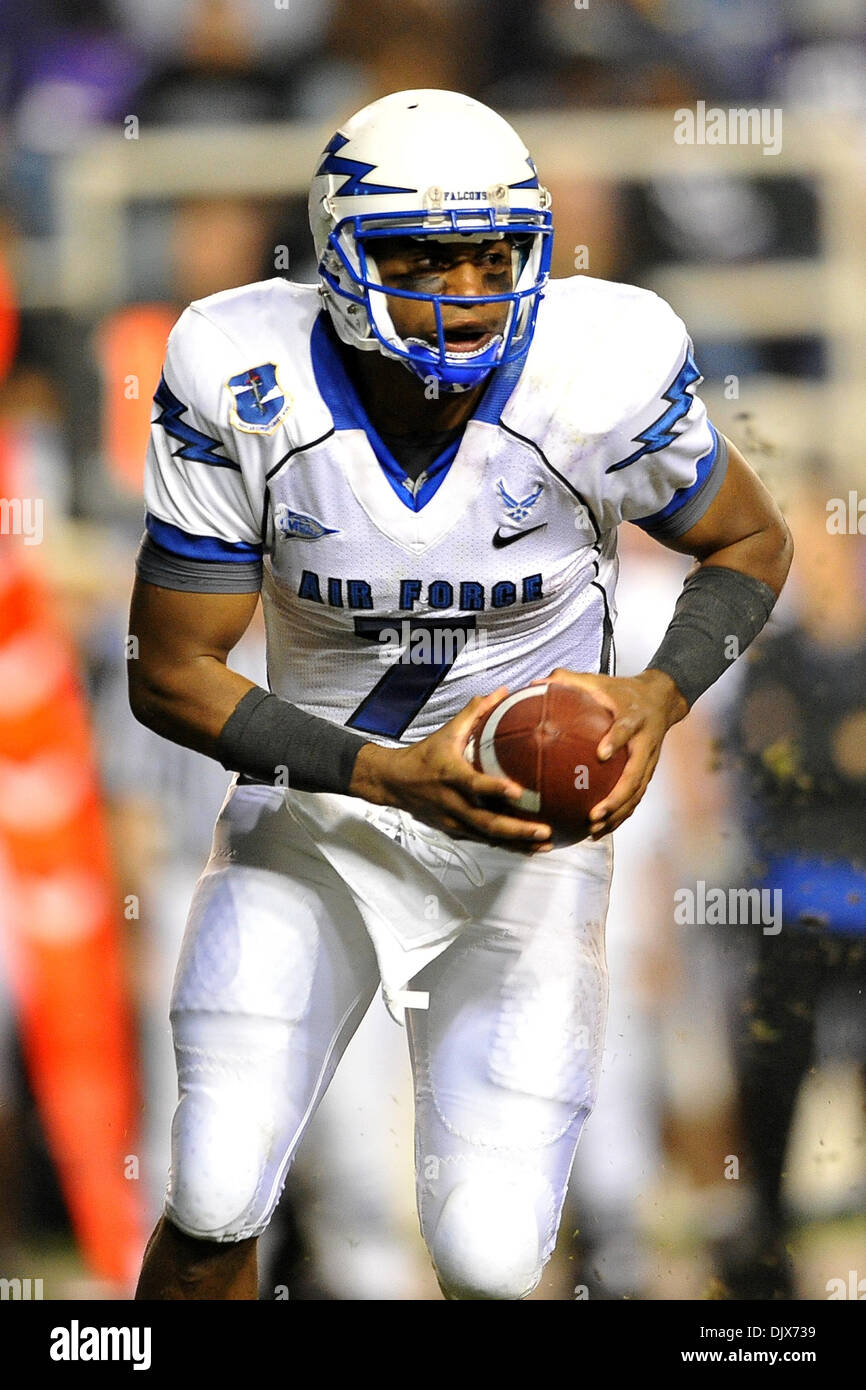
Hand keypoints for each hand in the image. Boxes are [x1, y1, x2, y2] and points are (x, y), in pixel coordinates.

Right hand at [349, 687, 553, 850]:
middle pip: (486, 823)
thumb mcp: (448, 732)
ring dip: (517, 844)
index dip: (495, 790)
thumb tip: (502, 692)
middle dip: (517, 830)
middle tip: (544, 831)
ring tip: (545, 845)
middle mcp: (452, 803)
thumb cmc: (423, 756)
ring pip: (488, 838)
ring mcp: (453, 821)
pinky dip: (506, 845)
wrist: (393, 782)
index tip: (518, 792)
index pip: (473, 785)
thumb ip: (475, 712)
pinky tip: (528, 847)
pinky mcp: (454, 831)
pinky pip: (483, 840)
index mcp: (450, 775)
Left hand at [532, 667, 687, 837]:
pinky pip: (635, 798)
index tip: (601, 754)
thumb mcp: (600, 680)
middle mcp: (644, 744)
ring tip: (595, 827)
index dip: (616, 741)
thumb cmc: (624, 691)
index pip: (626, 730)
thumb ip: (569, 680)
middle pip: (635, 775)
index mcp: (634, 719)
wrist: (662, 699)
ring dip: (618, 813)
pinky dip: (620, 815)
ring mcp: (648, 762)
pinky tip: (599, 829)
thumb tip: (535, 683)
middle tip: (594, 813)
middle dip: (617, 798)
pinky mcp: (647, 773)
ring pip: (636, 793)